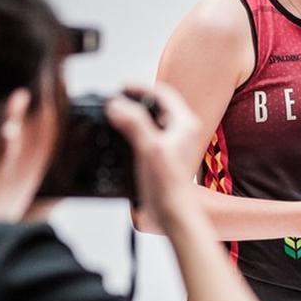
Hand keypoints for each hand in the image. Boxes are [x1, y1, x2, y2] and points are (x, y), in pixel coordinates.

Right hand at [106, 83, 200, 224]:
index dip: (140, 87)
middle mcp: (182, 131)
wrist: (173, 213)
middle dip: (136, 100)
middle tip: (116, 100)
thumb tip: (116, 105)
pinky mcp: (164, 155)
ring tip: (116, 115)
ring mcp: (173, 143)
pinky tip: (122, 136)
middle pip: (157, 105)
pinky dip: (134, 130)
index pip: (163, 93)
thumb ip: (133, 123)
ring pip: (152, 120)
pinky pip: (148, 134)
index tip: (121, 88)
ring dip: (134, 115)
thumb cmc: (168, 185)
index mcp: (184, 123)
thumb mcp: (149, 148)